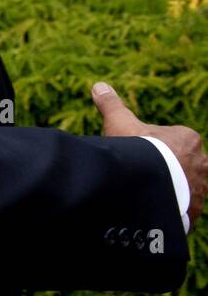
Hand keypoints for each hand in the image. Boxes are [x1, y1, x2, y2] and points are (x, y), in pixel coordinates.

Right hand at [93, 82, 204, 227]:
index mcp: (188, 139)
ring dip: (173, 190)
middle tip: (143, 174)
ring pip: (187, 188)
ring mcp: (201, 188)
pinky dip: (174, 208)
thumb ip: (112, 105)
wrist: (144, 184)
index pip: (173, 142)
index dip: (153, 147)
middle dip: (168, 170)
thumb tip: (98, 86)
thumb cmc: (136, 150)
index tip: (139, 153)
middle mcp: (202, 163)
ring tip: (149, 193)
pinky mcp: (196, 209)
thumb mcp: (119, 123)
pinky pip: (186, 209)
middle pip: (183, 165)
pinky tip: (155, 206)